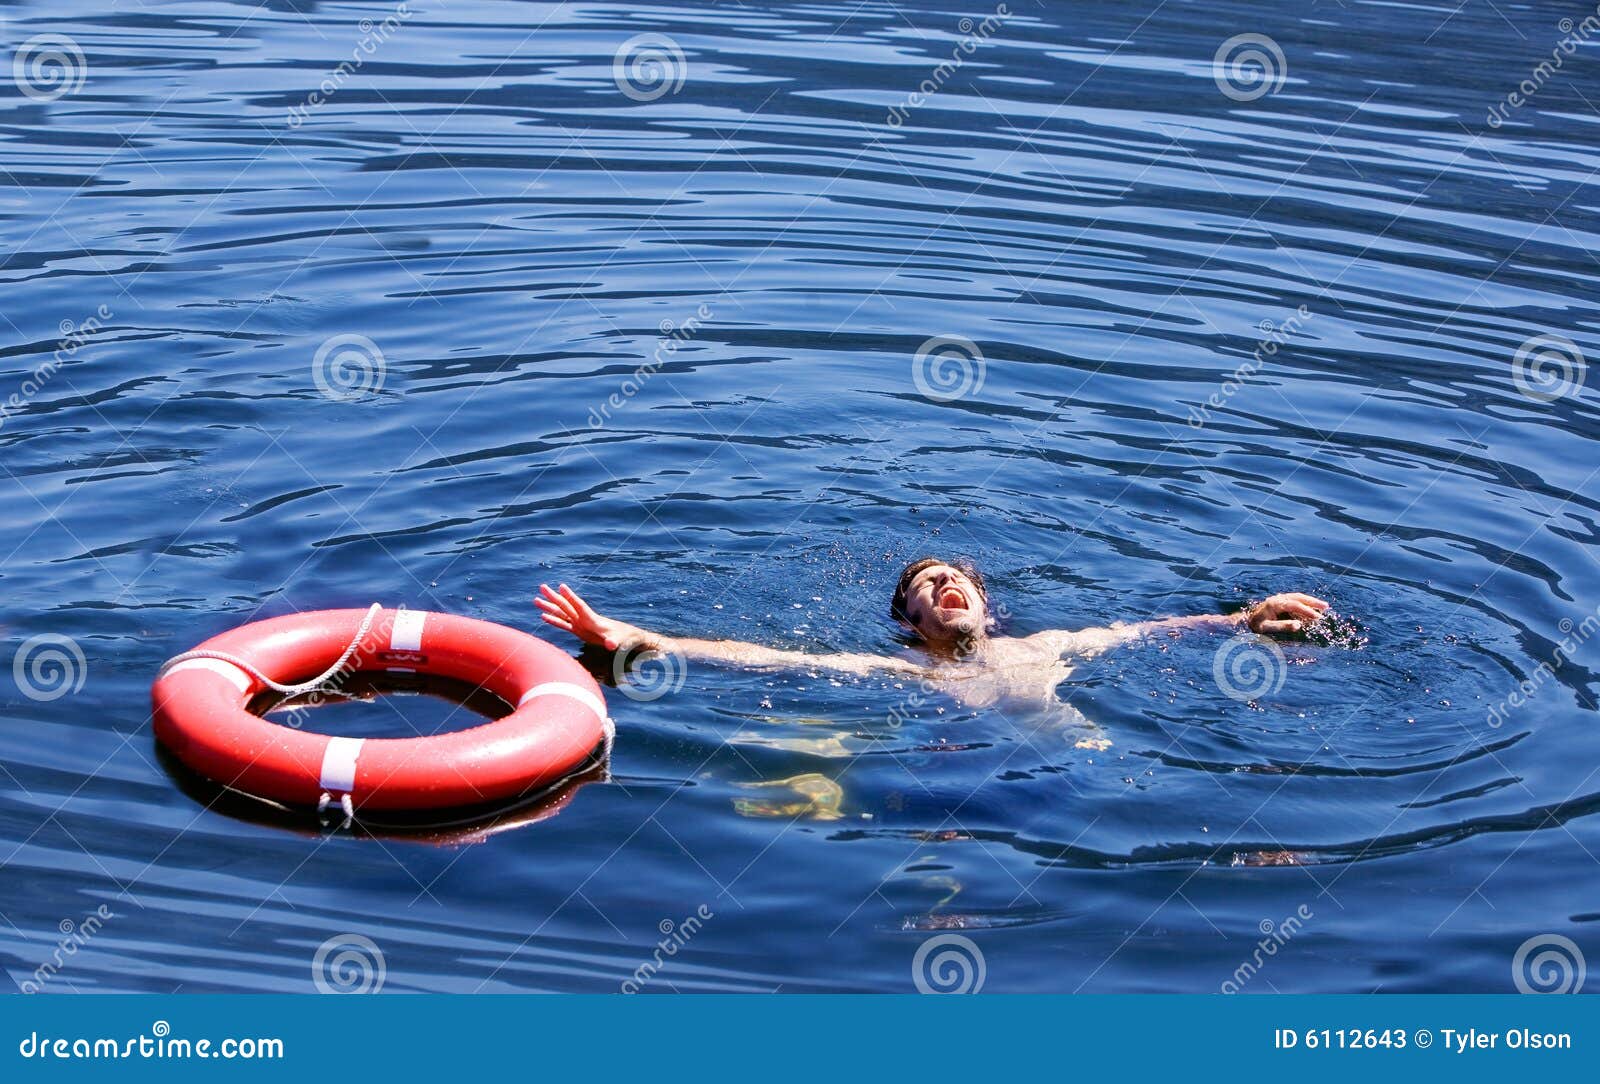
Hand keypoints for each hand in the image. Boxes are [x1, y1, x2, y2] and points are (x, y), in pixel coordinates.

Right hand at [535, 583, 651, 651]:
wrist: (627, 639)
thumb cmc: (625, 639)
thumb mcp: (620, 642)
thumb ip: (614, 643)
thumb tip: (611, 645)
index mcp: (592, 620)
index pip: (579, 606)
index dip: (571, 596)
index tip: (561, 586)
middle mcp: (584, 619)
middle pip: (566, 606)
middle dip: (554, 597)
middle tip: (542, 586)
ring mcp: (581, 625)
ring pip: (562, 613)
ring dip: (549, 607)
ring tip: (536, 600)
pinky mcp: (580, 631)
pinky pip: (563, 624)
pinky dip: (554, 620)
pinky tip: (543, 617)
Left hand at [1246, 592, 1328, 635]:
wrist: (1245, 621)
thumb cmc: (1255, 626)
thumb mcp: (1266, 628)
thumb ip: (1282, 626)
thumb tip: (1298, 625)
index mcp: (1274, 604)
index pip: (1294, 605)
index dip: (1307, 611)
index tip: (1317, 617)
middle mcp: (1277, 598)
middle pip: (1298, 597)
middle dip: (1313, 602)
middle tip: (1326, 607)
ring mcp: (1278, 598)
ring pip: (1297, 597)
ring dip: (1310, 600)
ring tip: (1323, 606)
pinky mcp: (1279, 601)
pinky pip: (1295, 599)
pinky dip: (1304, 602)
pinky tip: (1311, 607)